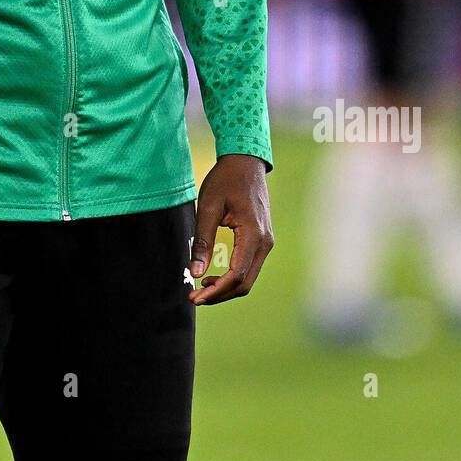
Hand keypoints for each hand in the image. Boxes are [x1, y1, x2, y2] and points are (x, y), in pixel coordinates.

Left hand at [188, 154, 272, 305]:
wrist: (246, 161)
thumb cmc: (225, 180)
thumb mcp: (208, 207)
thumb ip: (202, 241)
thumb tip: (195, 273)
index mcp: (253, 234)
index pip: (236, 275)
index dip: (215, 291)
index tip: (195, 298)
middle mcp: (265, 242)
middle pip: (245, 283)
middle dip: (220, 295)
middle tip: (194, 298)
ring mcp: (266, 242)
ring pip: (248, 278)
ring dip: (226, 288)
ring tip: (201, 289)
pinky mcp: (262, 240)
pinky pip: (249, 267)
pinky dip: (233, 277)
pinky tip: (214, 276)